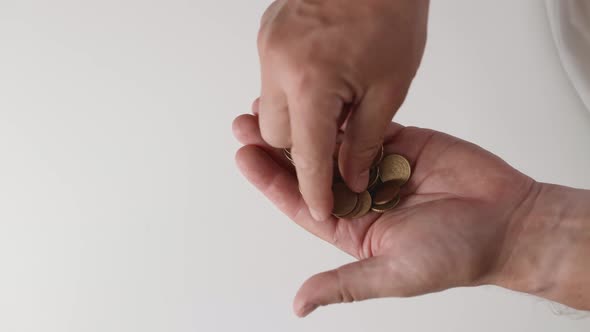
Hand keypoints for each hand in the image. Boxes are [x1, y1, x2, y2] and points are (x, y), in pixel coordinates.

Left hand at [233, 113, 538, 316]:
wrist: (509, 222)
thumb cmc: (457, 255)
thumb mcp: (394, 273)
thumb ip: (345, 284)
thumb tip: (300, 304)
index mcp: (352, 226)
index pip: (300, 200)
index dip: (269, 179)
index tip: (244, 156)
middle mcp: (359, 195)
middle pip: (307, 168)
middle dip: (276, 147)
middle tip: (246, 123)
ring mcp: (378, 166)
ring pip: (330, 143)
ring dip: (303, 125)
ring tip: (273, 104)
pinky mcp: (401, 144)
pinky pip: (363, 125)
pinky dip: (340, 113)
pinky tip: (316, 99)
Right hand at [257, 0, 429, 220]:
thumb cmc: (390, 13)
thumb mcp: (388, 87)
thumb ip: (365, 139)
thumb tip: (351, 177)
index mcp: (311, 84)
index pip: (307, 156)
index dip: (315, 189)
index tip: (321, 210)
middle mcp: (278, 65)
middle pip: (276, 136)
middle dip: (304, 150)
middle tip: (336, 149)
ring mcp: (268, 46)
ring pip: (270, 108)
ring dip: (296, 120)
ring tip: (330, 114)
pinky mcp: (268, 34)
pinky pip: (271, 80)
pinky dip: (292, 93)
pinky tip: (321, 83)